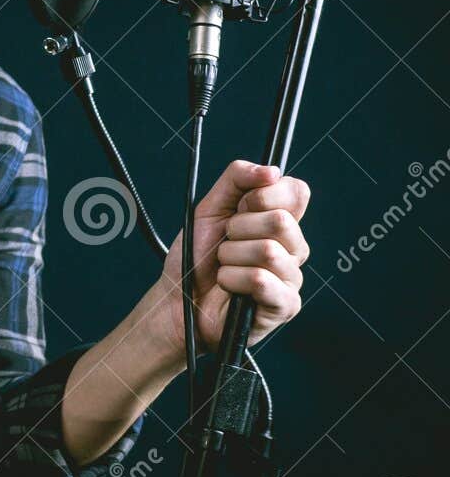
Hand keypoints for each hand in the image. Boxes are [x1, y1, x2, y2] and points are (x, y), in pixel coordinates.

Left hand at [139, 159, 311, 363]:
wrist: (177, 299)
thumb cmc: (196, 256)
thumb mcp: (208, 208)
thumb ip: (237, 179)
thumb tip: (272, 170)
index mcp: (279, 222)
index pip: (297, 192)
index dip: (266, 194)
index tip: (242, 205)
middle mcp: (292, 248)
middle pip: (281, 221)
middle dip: (237, 229)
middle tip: (224, 243)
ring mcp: (291, 277)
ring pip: (267, 251)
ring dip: (230, 257)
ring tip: (223, 266)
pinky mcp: (285, 305)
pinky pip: (261, 280)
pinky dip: (232, 279)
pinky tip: (228, 286)